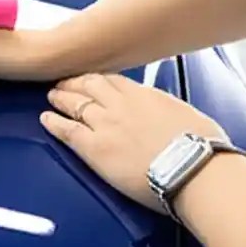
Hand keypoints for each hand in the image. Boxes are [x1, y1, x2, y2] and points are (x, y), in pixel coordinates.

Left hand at [41, 73, 228, 212]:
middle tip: (64, 82)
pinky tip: (45, 118)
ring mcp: (106, 124)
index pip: (114, 81)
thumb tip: (169, 118)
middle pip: (90, 86)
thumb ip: (168, 112)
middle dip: (75, 82)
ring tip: (52, 96)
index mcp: (145, 95)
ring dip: (61, 98)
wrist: (192, 167)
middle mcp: (121, 104)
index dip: (99, 79)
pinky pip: (67, 130)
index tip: (92, 80)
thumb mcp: (186, 116)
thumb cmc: (201, 146)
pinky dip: (54, 122)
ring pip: (75, 103)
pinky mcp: (95, 147)